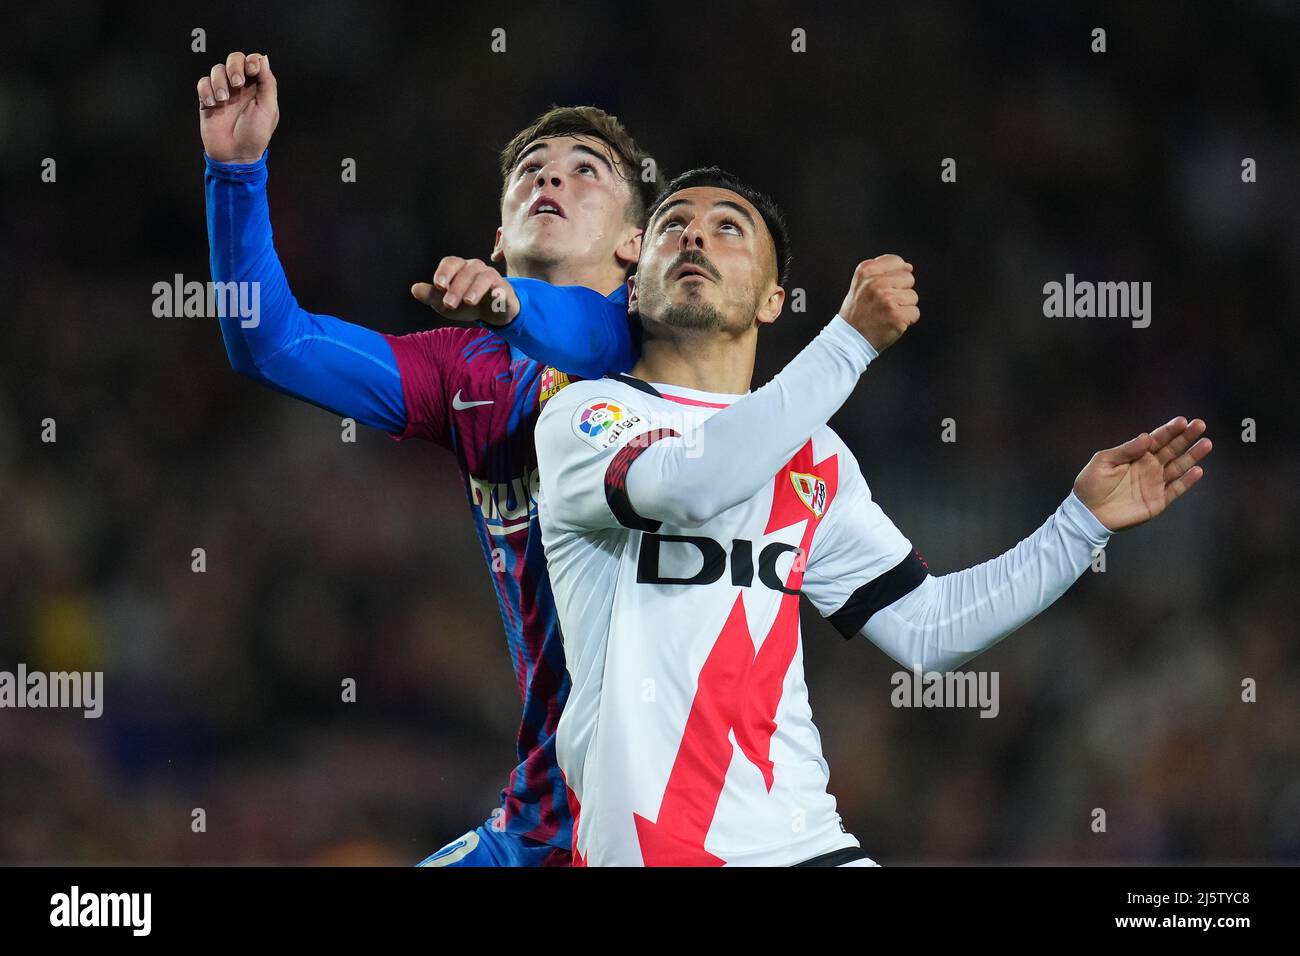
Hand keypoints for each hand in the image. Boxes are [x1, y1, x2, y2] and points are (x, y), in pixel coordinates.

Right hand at [198, 52, 277, 163]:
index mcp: (258, 88)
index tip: (252, 71)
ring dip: (219, 82)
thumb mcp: (269, 110)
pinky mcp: (208, 99)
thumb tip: (264, 60)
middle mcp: (240, 87)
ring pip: (217, 69)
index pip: (254, 61)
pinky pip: (203, 83)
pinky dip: (206, 90)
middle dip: (234, 66)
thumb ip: (268, 84)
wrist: (235, 154)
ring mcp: (223, 91)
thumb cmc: (255, 135)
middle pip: (234, 59)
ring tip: (223, 100)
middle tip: (237, 83)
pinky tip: (212, 104)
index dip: (252, 61)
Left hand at [411, 257, 519, 325]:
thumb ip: (431, 295)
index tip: (438, 286)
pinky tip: (496, 298)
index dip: (444, 273)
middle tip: (449, 304)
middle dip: (456, 288)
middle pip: (465, 272)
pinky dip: (499, 293)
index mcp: (459, 268)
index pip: (450, 263)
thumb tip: (414, 289)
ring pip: (483, 277)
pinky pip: (502, 288)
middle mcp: (475, 268)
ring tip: (468, 302)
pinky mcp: (504, 289)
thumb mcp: (445, 303)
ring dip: (475, 289)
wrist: (492, 312)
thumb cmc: (466, 304)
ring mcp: (491, 277)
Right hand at [837, 254, 919, 350]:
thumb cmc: (857, 312)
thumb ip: (882, 271)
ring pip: (913, 296)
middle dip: (900, 291)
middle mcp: (876, 283)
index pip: (897, 262)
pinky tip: (891, 322)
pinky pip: (915, 312)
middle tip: (883, 304)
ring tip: (886, 314)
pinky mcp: (897, 316)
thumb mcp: (861, 284)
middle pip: (908, 278)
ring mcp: (887, 300)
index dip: (894, 276)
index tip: (883, 288)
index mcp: (866, 271)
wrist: (849, 340)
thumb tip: (909, 267)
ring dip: (903, 307)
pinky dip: (906, 320)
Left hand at [1073, 416, 1211, 530]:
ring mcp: (1155, 483)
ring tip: (1206, 443)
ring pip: (1178, 467)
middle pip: (1172, 449)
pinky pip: (1176, 489)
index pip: (1157, 439)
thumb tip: (1146, 437)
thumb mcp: (1103, 461)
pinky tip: (1198, 470)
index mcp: (1136, 455)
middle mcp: (1149, 467)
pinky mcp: (1158, 501)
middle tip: (1200, 424)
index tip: (1183, 421)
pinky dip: (1187, 481)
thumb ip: (1125, 450)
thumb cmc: (1092, 484)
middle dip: (1186, 437)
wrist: (1088, 513)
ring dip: (1192, 456)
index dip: (1170, 430)